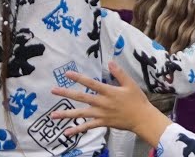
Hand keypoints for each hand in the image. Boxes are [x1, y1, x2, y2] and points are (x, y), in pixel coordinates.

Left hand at [51, 62, 172, 145]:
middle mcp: (102, 103)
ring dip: (66, 114)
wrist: (142, 118)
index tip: (67, 74)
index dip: (78, 78)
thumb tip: (110, 62)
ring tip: (52, 115)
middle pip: (81, 97)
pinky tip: (66, 133)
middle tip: (53, 90)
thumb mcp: (130, 84)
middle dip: (66, 94)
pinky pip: (87, 127)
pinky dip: (77, 130)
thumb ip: (119, 73)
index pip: (91, 83)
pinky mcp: (102, 123)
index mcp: (108, 91)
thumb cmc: (137, 100)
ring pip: (80, 114)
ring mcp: (101, 114)